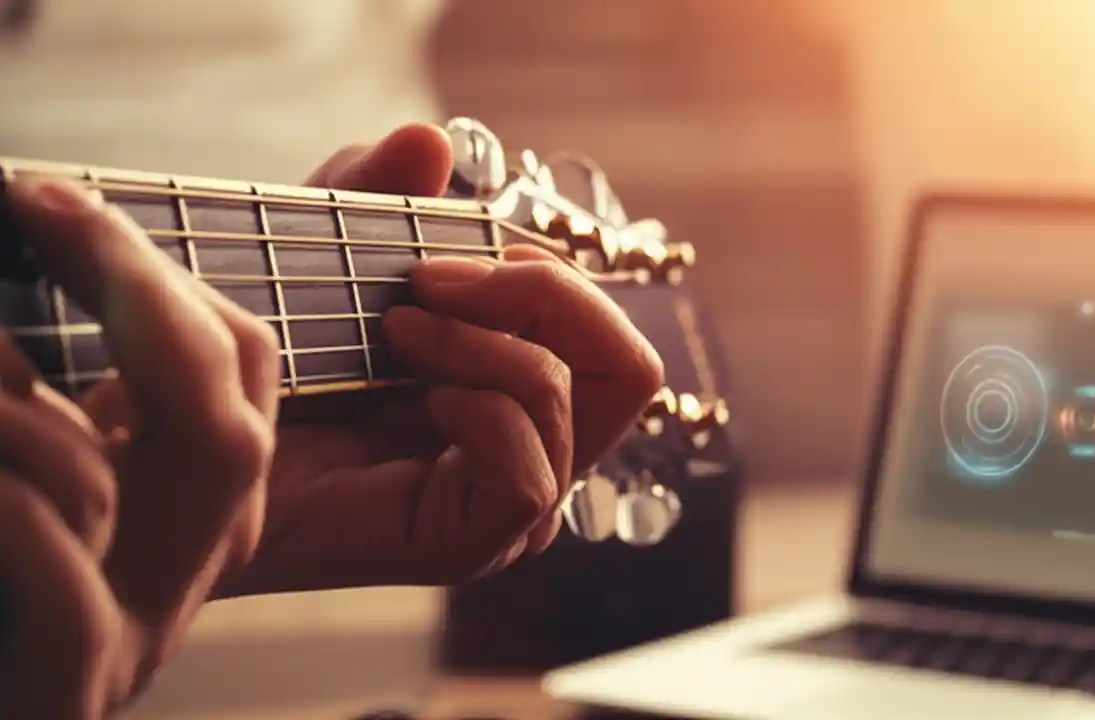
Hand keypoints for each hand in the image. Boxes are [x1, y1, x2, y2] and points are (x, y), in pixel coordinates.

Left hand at [0, 180, 278, 716]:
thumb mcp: (28, 452)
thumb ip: (47, 382)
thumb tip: (54, 248)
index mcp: (184, 512)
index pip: (240, 375)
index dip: (160, 273)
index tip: (54, 198)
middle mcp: (179, 576)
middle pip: (225, 424)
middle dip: (133, 293)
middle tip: (39, 205)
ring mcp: (134, 638)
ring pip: (143, 485)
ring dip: (17, 401)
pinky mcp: (69, 685)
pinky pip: (55, 554)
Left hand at [220, 125, 663, 592]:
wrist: (190, 450)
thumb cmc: (261, 364)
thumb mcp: (325, 255)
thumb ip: (377, 194)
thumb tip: (432, 141)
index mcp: (524, 386)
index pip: (608, 333)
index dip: (544, 273)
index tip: (440, 257)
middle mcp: (534, 446)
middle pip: (627, 364)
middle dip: (540, 294)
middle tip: (434, 282)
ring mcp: (511, 502)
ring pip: (574, 399)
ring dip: (482, 344)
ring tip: (396, 334)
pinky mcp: (473, 543)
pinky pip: (535, 475)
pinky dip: (479, 410)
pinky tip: (413, 394)